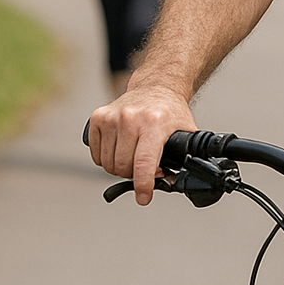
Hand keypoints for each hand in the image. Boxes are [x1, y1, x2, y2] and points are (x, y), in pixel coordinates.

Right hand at [87, 83, 196, 205]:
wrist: (156, 86)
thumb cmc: (170, 111)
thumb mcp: (186, 131)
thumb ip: (187, 155)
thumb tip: (183, 182)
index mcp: (154, 123)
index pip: (144, 162)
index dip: (143, 185)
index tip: (143, 198)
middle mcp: (130, 118)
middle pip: (123, 166)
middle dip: (134, 175)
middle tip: (144, 169)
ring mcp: (112, 117)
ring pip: (108, 163)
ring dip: (119, 168)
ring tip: (133, 158)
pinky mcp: (97, 118)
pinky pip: (96, 154)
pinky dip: (106, 160)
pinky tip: (119, 150)